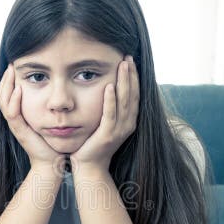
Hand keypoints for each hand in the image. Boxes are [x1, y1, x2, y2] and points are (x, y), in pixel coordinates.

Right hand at [0, 65, 62, 170]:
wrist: (51, 163)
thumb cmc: (52, 142)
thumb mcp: (47, 120)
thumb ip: (46, 107)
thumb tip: (53, 92)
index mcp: (18, 116)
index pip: (7, 95)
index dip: (8, 80)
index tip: (14, 66)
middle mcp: (14, 120)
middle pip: (1, 96)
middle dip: (6, 79)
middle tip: (11, 64)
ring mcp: (16, 126)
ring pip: (3, 102)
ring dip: (7, 85)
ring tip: (11, 72)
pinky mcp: (21, 132)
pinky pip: (13, 114)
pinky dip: (14, 101)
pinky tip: (18, 90)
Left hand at [71, 56, 139, 170]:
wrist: (89, 166)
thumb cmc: (93, 143)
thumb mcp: (105, 122)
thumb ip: (109, 108)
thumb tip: (107, 88)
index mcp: (129, 120)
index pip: (134, 94)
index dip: (134, 77)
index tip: (130, 61)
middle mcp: (128, 124)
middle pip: (133, 95)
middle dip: (131, 75)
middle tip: (128, 57)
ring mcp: (119, 130)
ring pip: (124, 101)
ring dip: (124, 82)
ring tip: (123, 65)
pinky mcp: (107, 135)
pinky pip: (110, 114)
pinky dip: (110, 100)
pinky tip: (108, 86)